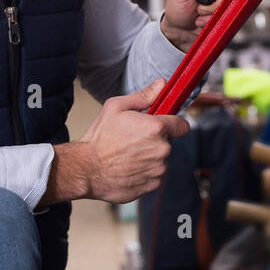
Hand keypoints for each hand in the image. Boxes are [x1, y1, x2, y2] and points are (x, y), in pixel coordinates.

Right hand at [44, 79, 189, 204]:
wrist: (86, 169)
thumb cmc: (99, 138)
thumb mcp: (116, 107)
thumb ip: (143, 96)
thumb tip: (161, 84)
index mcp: (157, 128)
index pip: (182, 125)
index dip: (173, 124)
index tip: (164, 125)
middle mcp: (162, 150)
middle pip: (168, 143)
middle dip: (155, 140)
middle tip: (133, 140)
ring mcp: (158, 169)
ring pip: (161, 160)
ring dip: (150, 157)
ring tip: (127, 155)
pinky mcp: (152, 185)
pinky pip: (154, 175)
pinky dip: (144, 172)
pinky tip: (128, 168)